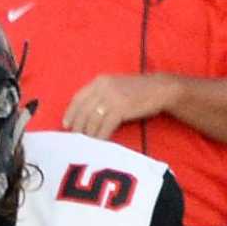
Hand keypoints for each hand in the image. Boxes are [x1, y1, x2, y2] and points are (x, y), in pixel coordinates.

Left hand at [62, 73, 178, 139]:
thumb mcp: (116, 87)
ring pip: (92, 120)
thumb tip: (86, 114)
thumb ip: (101, 96)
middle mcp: (103, 87)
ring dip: (88, 134)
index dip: (71, 113)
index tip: (66, 125)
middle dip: (78, 127)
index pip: (78, 98)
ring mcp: (112, 97)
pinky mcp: (121, 108)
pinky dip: (100, 137)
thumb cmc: (139, 91)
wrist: (160, 89)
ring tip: (87, 144)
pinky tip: (99, 143)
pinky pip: (105, 126)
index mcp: (100, 81)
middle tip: (75, 139)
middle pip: (83, 111)